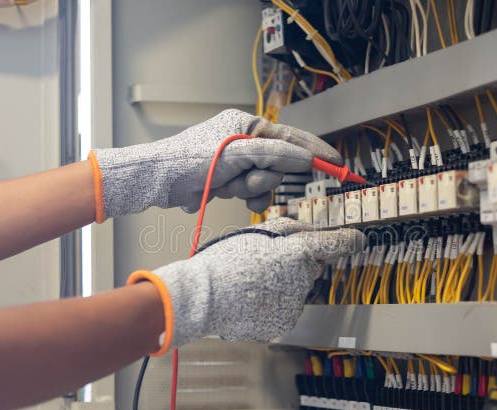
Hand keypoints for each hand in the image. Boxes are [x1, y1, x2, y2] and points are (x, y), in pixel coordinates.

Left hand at [89, 109, 340, 219]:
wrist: (159, 180)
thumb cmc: (191, 159)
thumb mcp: (237, 155)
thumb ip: (275, 155)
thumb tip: (306, 157)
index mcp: (248, 125)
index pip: (291, 138)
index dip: (315, 151)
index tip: (337, 163)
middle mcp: (245, 141)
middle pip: (279, 164)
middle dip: (263, 177)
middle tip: (243, 179)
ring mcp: (238, 161)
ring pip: (265, 181)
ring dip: (250, 189)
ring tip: (228, 187)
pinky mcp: (230, 179)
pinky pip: (252, 191)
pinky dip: (243, 197)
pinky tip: (226, 195)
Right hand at [127, 218, 364, 353]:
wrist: (204, 298)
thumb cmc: (227, 261)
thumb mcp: (258, 233)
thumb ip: (290, 229)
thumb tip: (311, 231)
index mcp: (299, 253)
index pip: (340, 244)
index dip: (350, 240)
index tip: (357, 239)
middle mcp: (304, 280)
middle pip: (314, 267)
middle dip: (300, 262)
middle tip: (270, 259)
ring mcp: (294, 305)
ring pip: (299, 289)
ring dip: (285, 284)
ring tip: (254, 280)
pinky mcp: (283, 324)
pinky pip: (285, 309)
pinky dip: (274, 304)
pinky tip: (253, 298)